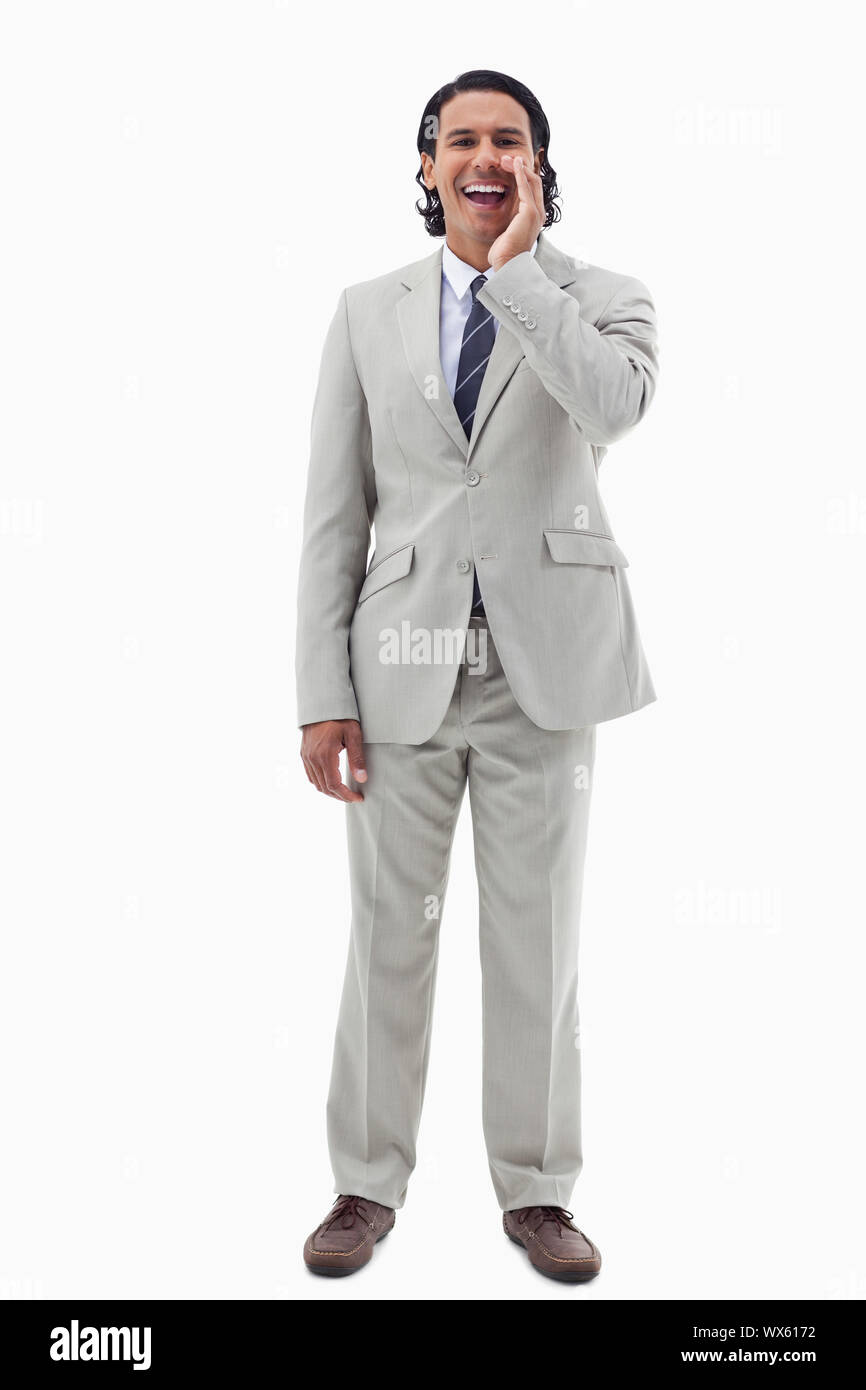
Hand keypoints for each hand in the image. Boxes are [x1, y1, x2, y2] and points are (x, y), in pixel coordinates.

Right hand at [300, 719, 366, 801]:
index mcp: (324, 755)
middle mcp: (312, 758)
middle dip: (340, 796)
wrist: (321, 703)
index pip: (334, 785)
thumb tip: (362, 779)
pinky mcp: (304, 754)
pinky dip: (321, 783)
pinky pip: (310, 775)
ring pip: (316, 783)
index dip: (346, 795)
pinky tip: (332, 781)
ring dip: (330, 791)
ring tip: (345, 792)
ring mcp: (306, 756)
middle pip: (324, 787)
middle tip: (354, 797)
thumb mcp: (353, 734)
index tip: (358, 798)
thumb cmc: (340, 717)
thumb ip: (357, 758)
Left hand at [488, 155, 544, 271]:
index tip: (509, 166)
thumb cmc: (504, 252)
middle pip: (533, 182)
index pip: (532, 190)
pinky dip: (520, 174)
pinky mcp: (529, 212)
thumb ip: (508, 219)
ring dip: (518, 167)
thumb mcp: (507, 231)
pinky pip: (525, 187)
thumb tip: (500, 213)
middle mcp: (539, 213)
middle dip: (520, 168)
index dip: (522, 175)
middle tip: (506, 159)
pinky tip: (514, 164)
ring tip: (506, 159)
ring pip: (531, 181)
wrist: (507, 263)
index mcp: (534, 217)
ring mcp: (536, 212)